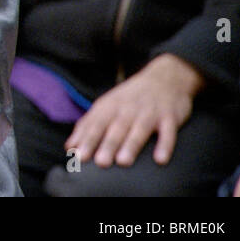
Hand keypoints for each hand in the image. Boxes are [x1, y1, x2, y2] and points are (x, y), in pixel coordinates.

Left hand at [66, 53, 204, 168]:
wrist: (164, 78)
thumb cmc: (129, 98)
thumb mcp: (106, 106)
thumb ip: (87, 126)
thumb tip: (69, 148)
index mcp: (109, 107)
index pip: (96, 124)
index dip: (87, 140)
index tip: (79, 157)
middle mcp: (128, 109)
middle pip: (116, 128)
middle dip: (107, 144)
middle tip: (100, 162)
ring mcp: (149, 112)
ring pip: (139, 130)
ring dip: (131, 145)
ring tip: (123, 162)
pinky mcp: (169, 117)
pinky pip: (168, 132)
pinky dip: (165, 145)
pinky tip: (160, 160)